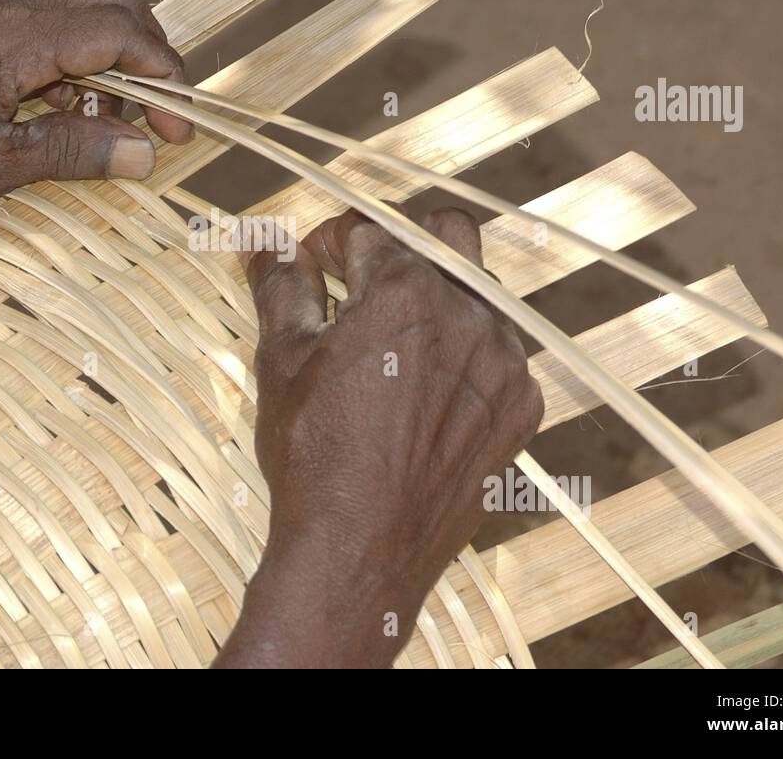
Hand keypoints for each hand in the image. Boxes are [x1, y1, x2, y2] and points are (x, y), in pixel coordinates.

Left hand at [0, 0, 191, 221]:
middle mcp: (1, 7)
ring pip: (80, 7)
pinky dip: (71, 60)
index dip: (166, 80)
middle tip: (149, 120)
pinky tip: (51, 114)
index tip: (179, 132)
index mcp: (10, 38)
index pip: (121, 33)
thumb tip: (143, 154)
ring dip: (108, 62)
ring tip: (94, 129)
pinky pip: (43, 23)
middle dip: (148, 54)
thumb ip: (70, 151)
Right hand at [215, 207, 543, 667]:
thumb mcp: (281, 361)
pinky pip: (499, 356)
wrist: (359, 553)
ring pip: (478, 294)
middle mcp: (468, 315)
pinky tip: (423, 394)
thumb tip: (263, 240)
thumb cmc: (312, 455)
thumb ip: (280, 286)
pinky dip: (463, 358)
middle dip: (400, 245)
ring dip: (436, 300)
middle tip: (362, 285)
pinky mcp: (519, 408)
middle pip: (446, 234)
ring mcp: (503, 363)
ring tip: (392, 345)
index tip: (312, 270)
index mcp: (405, 291)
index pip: (366, 229)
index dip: (328, 244)